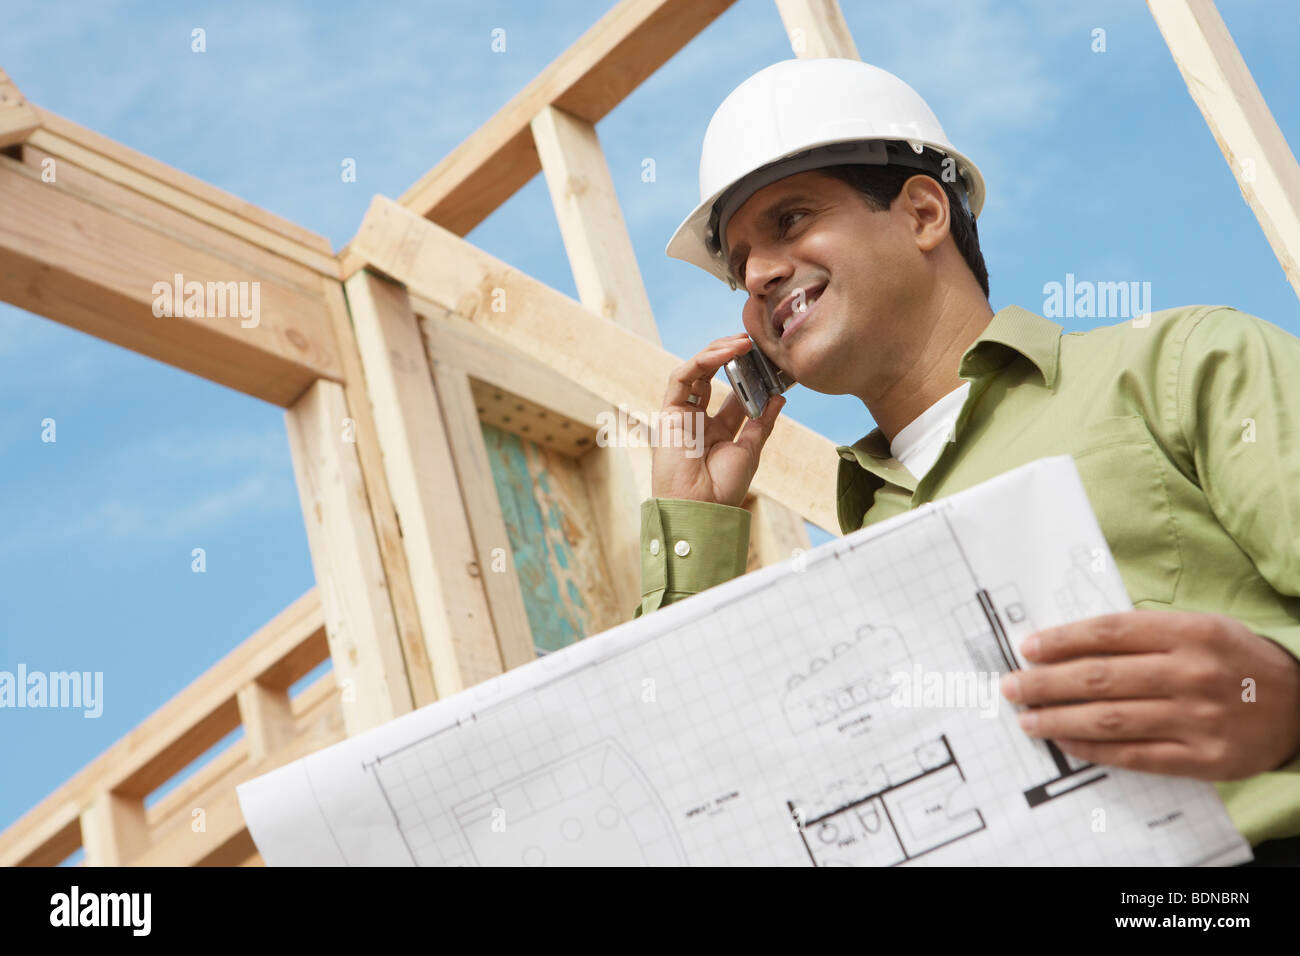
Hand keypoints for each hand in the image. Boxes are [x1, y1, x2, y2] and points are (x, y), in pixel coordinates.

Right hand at [651, 333, 785, 506]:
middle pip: (712, 376)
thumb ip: (761, 422)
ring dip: (719, 352)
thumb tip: (779, 397)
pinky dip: (703, 360)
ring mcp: (683, 414)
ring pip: (696, 370)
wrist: (701, 508)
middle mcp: (698, 419)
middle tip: (755, 343)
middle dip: (732, 356)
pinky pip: (682, 377)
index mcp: (717, 431)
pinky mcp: (668, 411)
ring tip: (743, 343)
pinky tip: (726, 353)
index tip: (769, 361)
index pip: (732, 393)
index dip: (749, 375)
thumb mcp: (750, 450)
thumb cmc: (723, 488)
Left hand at [1001, 609, 1299, 780]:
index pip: (1109, 633)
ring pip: (1111, 719)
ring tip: (1027, 719)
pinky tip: (1066, 742)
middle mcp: (1193, 674)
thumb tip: (1071, 642)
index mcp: (1191, 633)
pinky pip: (1135, 755)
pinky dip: (1094, 749)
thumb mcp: (1200, 628)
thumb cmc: (1236, 661)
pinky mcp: (1203, 759)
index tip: (1027, 648)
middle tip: (1011, 686)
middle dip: (1046, 682)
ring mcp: (1198, 719)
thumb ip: (1144, 633)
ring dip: (1059, 719)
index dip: (1062, 640)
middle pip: (1101, 677)